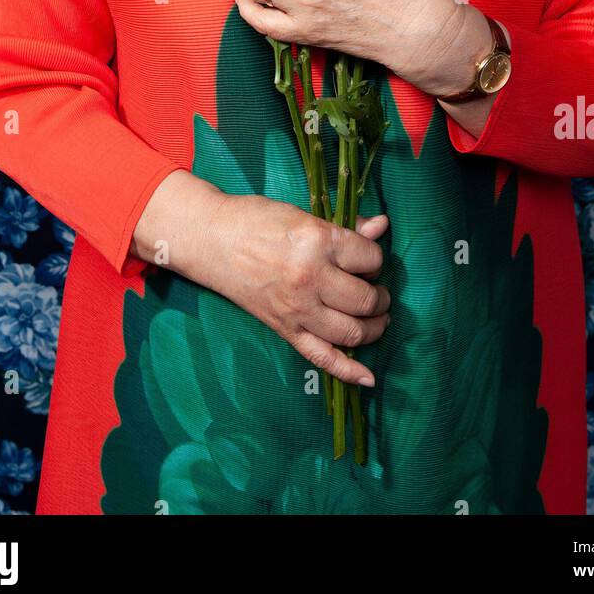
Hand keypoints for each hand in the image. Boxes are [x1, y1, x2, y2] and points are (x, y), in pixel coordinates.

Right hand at [212, 193, 390, 386]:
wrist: (212, 241)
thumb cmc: (256, 220)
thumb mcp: (304, 214)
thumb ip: (346, 226)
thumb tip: (382, 225)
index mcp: (318, 242)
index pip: (369, 258)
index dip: (375, 258)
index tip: (367, 257)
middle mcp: (311, 279)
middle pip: (366, 299)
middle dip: (380, 296)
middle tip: (377, 290)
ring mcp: (298, 309)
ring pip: (352, 332)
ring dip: (374, 327)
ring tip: (377, 317)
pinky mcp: (286, 330)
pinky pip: (323, 358)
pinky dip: (349, 372)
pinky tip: (368, 378)